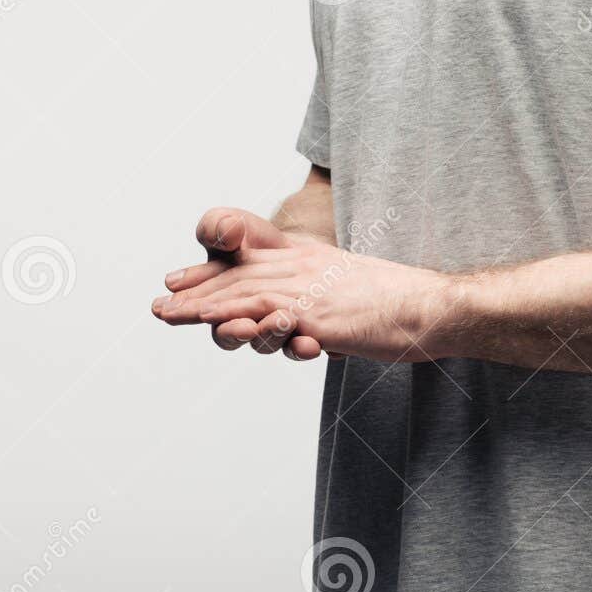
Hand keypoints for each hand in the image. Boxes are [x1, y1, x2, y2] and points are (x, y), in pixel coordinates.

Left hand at [153, 209, 449, 362]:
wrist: (431, 307)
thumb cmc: (396, 305)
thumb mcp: (352, 293)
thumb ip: (319, 305)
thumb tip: (303, 331)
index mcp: (311, 261)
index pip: (251, 264)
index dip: (212, 275)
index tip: (178, 284)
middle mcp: (306, 269)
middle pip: (240, 279)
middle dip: (196, 293)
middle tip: (160, 306)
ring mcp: (312, 291)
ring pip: (247, 295)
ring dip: (206, 306)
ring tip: (173, 314)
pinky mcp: (322, 314)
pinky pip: (274, 314)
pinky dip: (242, 317)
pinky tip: (219, 323)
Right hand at [155, 207, 319, 357]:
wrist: (303, 247)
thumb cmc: (259, 240)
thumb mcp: (233, 224)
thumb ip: (218, 226)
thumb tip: (224, 236)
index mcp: (218, 298)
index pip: (201, 309)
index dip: (184, 309)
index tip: (164, 309)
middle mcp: (243, 319)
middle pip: (230, 334)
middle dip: (230, 330)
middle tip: (232, 324)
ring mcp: (273, 329)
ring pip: (265, 343)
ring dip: (269, 335)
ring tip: (280, 320)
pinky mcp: (304, 334)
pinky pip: (300, 348)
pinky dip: (302, 347)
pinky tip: (308, 343)